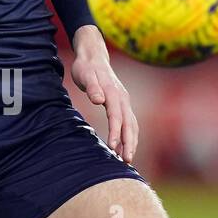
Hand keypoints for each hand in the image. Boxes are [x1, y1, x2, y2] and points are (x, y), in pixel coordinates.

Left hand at [69, 24, 138, 164]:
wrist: (94, 57)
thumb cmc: (86, 68)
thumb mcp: (85, 75)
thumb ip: (92, 88)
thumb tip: (99, 100)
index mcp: (114, 93)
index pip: (116, 116)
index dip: (116, 132)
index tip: (113, 147)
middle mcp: (123, 98)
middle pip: (129, 124)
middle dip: (129, 143)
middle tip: (126, 160)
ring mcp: (125, 101)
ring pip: (132, 125)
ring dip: (132, 142)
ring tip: (127, 159)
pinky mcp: (123, 104)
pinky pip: (130, 122)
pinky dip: (130, 136)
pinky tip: (126, 147)